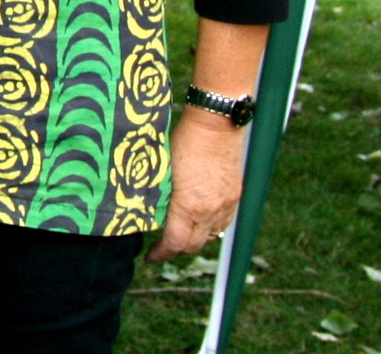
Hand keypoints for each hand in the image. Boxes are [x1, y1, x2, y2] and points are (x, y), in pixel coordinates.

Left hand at [147, 109, 244, 259]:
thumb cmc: (182, 141)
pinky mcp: (235, 195)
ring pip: (211, 236)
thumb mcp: (162, 170)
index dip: (161, 253)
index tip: (150, 256)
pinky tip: (200, 220)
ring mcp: (226, 204)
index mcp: (190, 207)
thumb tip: (146, 211)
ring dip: (195, 239)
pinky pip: (224, 222)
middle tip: (162, 247)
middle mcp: (211, 211)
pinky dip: (211, 227)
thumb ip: (159, 196)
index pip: (175, 243)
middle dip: (177, 250)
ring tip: (179, 233)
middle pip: (195, 245)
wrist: (215, 124)